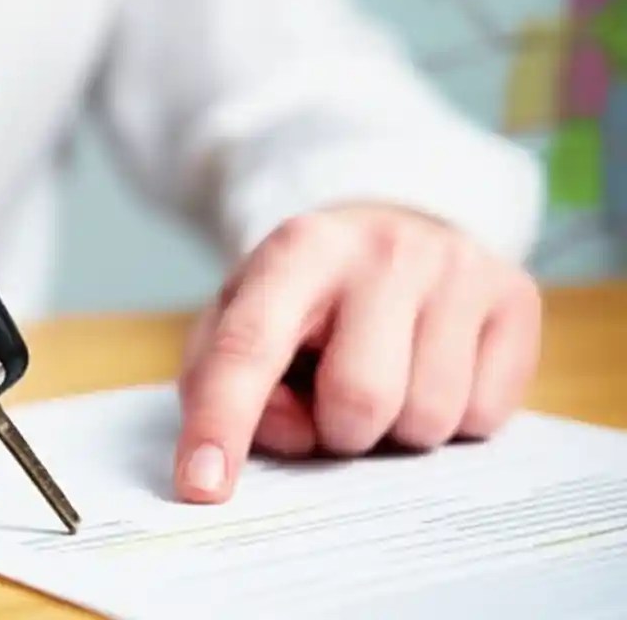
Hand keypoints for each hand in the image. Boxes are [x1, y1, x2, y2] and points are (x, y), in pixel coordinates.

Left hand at [173, 204, 541, 502]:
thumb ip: (222, 380)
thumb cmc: (303, 298)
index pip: (249, 347)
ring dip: (396, 429)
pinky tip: (433, 369)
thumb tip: (285, 431)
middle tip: (334, 398)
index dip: (223, 422)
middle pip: (359, 401)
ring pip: (428, 418)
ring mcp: (457, 268)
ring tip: (386, 376)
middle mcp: (382, 250)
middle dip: (338, 430)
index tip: (202, 485)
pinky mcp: (516, 296)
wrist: (392, 232)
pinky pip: (485, 417)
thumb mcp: (239, 320)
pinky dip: (452, 419)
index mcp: (295, 250)